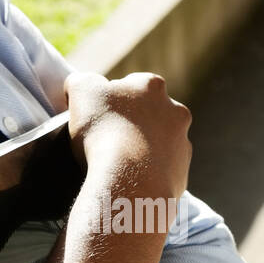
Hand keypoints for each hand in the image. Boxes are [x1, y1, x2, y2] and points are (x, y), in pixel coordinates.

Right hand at [64, 70, 191, 204]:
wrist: (129, 182)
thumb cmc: (104, 131)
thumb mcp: (81, 91)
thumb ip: (82, 81)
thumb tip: (83, 84)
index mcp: (152, 86)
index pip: (130, 84)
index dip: (112, 98)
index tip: (98, 114)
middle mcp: (175, 111)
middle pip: (150, 112)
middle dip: (133, 122)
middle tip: (107, 138)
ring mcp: (182, 144)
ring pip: (159, 142)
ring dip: (142, 148)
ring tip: (117, 163)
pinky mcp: (181, 174)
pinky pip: (162, 171)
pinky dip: (148, 174)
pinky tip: (129, 180)